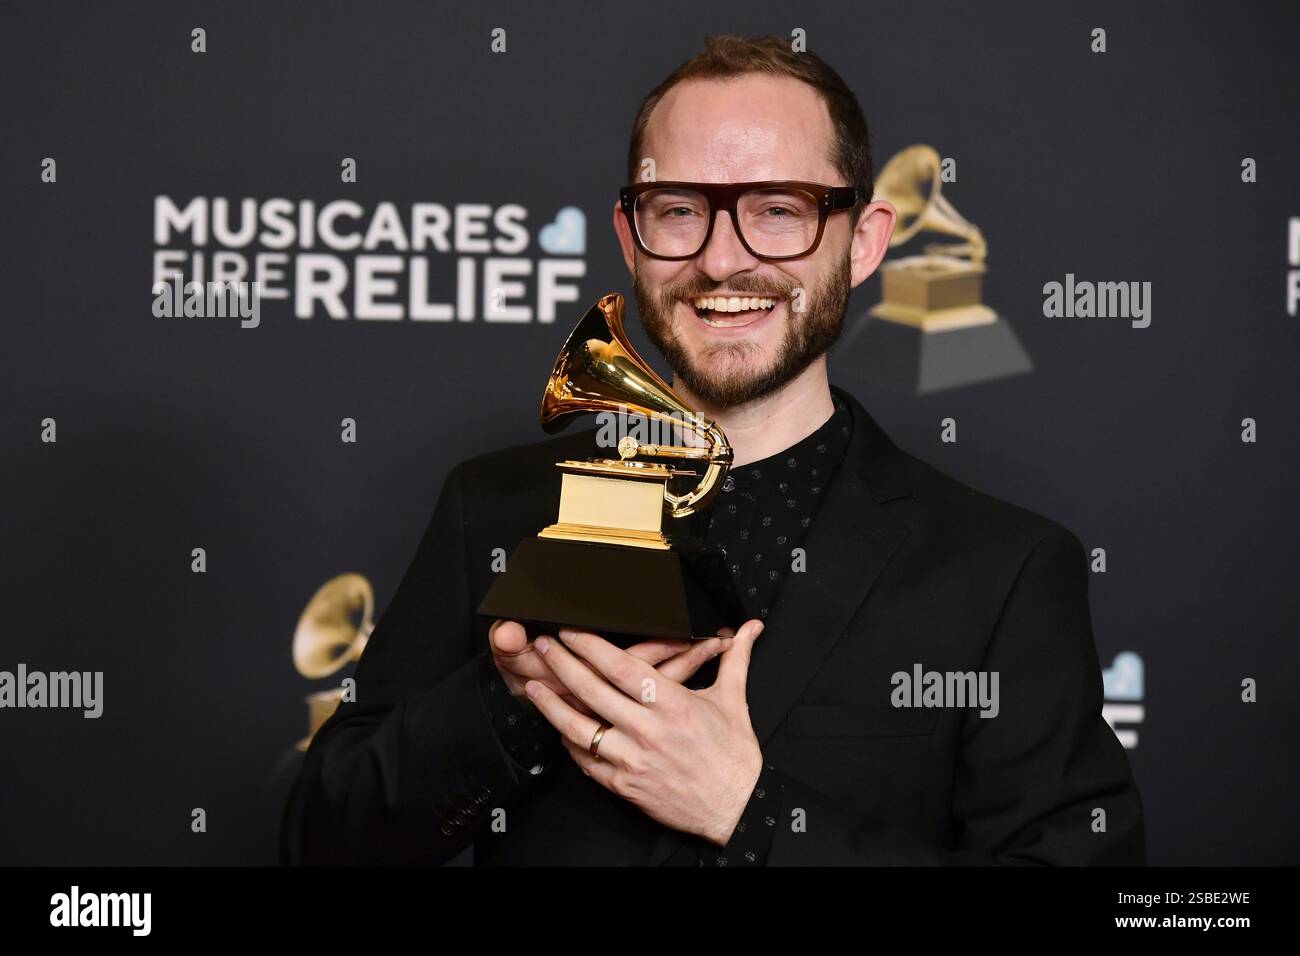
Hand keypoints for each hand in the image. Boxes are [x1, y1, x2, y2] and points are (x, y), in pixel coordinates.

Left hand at [523, 619, 764, 846]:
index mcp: (672, 704)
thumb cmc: (733, 755)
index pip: (620, 667)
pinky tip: (561, 730)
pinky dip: (571, 744)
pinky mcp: (624, 785)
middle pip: (592, 691)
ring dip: (551, 706)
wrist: (737, 807)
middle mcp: (648, 730)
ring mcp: (632, 760)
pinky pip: (586, 762)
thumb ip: (735, 659)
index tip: (571, 632)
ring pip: (579, 729)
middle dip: (562, 665)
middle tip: (543, 647)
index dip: (590, 646)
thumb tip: (749, 629)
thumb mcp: (733, 700)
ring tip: (534, 688)